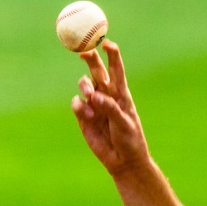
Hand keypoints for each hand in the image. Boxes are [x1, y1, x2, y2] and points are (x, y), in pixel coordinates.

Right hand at [70, 42, 148, 175]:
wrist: (122, 162)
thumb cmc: (130, 141)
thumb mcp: (124, 124)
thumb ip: (110, 109)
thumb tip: (95, 96)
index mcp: (121, 93)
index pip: (116, 69)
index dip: (111, 54)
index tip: (107, 44)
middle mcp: (106, 95)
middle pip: (96, 69)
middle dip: (89, 57)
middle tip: (84, 52)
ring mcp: (94, 104)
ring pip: (84, 84)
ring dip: (85, 85)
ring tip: (90, 96)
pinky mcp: (84, 116)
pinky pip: (77, 103)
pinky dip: (79, 106)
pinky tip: (87, 116)